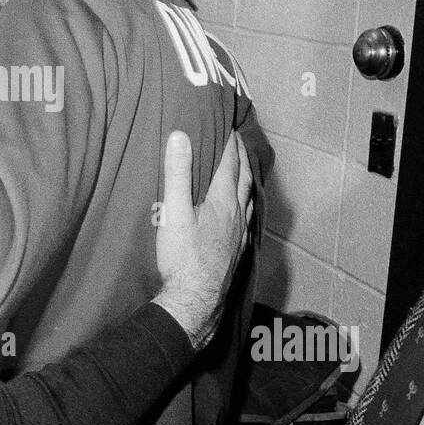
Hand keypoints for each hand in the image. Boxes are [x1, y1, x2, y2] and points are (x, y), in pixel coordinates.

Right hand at [152, 130, 252, 349]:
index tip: (229, 124)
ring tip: (244, 168)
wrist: (195, 300)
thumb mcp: (173, 211)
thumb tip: (180, 135)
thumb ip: (177, 173)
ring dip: (248, 178)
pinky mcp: (238, 250)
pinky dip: (247, 203)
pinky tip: (243, 210)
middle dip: (242, 155)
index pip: (230, 163)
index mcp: (222, 201)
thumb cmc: (182, 257)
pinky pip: (248, 217)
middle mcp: (237, 214)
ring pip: (250, 197)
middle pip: (245, 177)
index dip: (230, 141)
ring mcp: (240, 233)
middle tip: (239, 139)